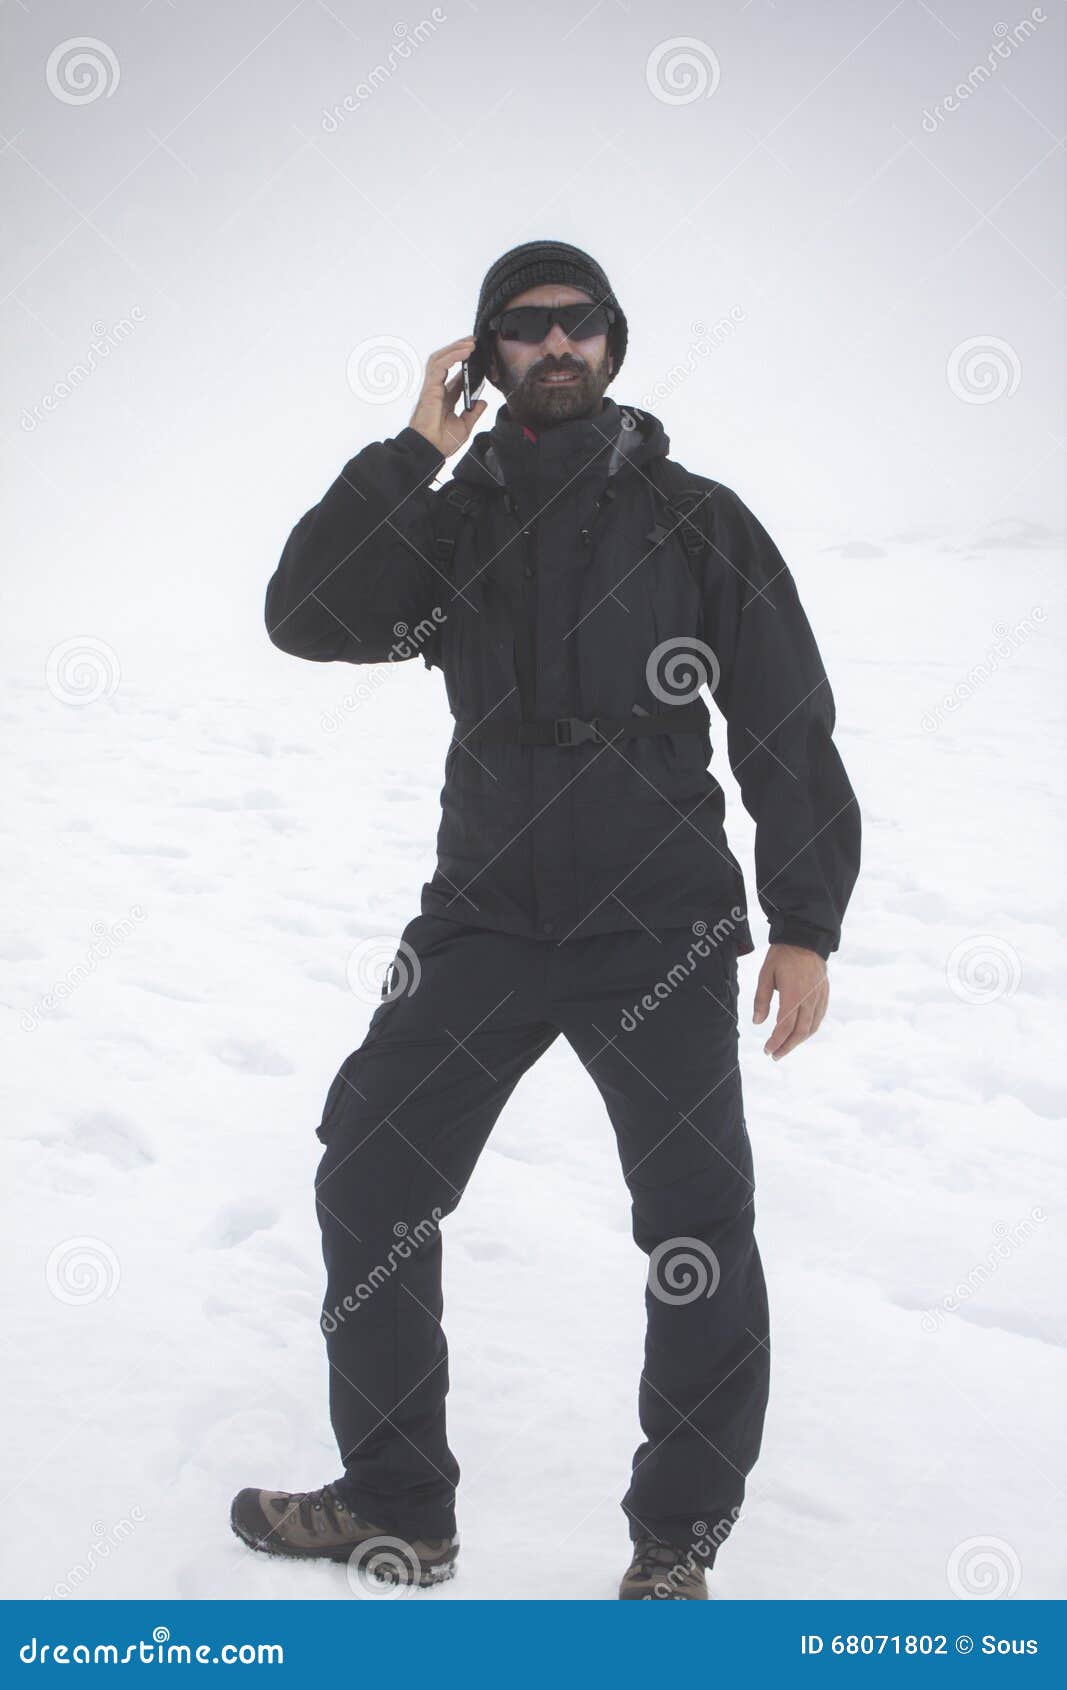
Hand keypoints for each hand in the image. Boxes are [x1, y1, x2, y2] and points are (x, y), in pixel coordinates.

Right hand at [409, 336, 486, 457]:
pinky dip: (452, 356)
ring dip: (455, 348)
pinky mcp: (430, 387)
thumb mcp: (464, 426)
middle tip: (473, 342)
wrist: (430, 450)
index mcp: (445, 398)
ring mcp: (432, 387)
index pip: (455, 374)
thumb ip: (473, 413)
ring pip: (440, 358)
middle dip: (458, 349)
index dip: (464, 363)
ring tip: (470, 343)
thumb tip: (482, 402)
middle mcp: (438, 389)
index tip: (477, 356)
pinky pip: (440, 365)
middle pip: (446, 361)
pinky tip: (465, 352)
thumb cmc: (441, 442)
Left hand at [752, 943, 828, 1059]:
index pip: (785, 1027)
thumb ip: (761, 1000)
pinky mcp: (824, 994)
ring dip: (799, 1041)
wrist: (806, 938)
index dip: (776, 1042)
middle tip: (775, 1055)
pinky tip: (801, 1033)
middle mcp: (809, 999)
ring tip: (786, 1047)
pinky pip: (819, 1017)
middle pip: (800, 1032)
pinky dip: (810, 1030)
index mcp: (793, 994)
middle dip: (787, 1047)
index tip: (767, 1050)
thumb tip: (758, 1022)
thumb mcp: (765, 974)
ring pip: (812, 1027)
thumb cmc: (783, 955)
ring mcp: (819, 997)